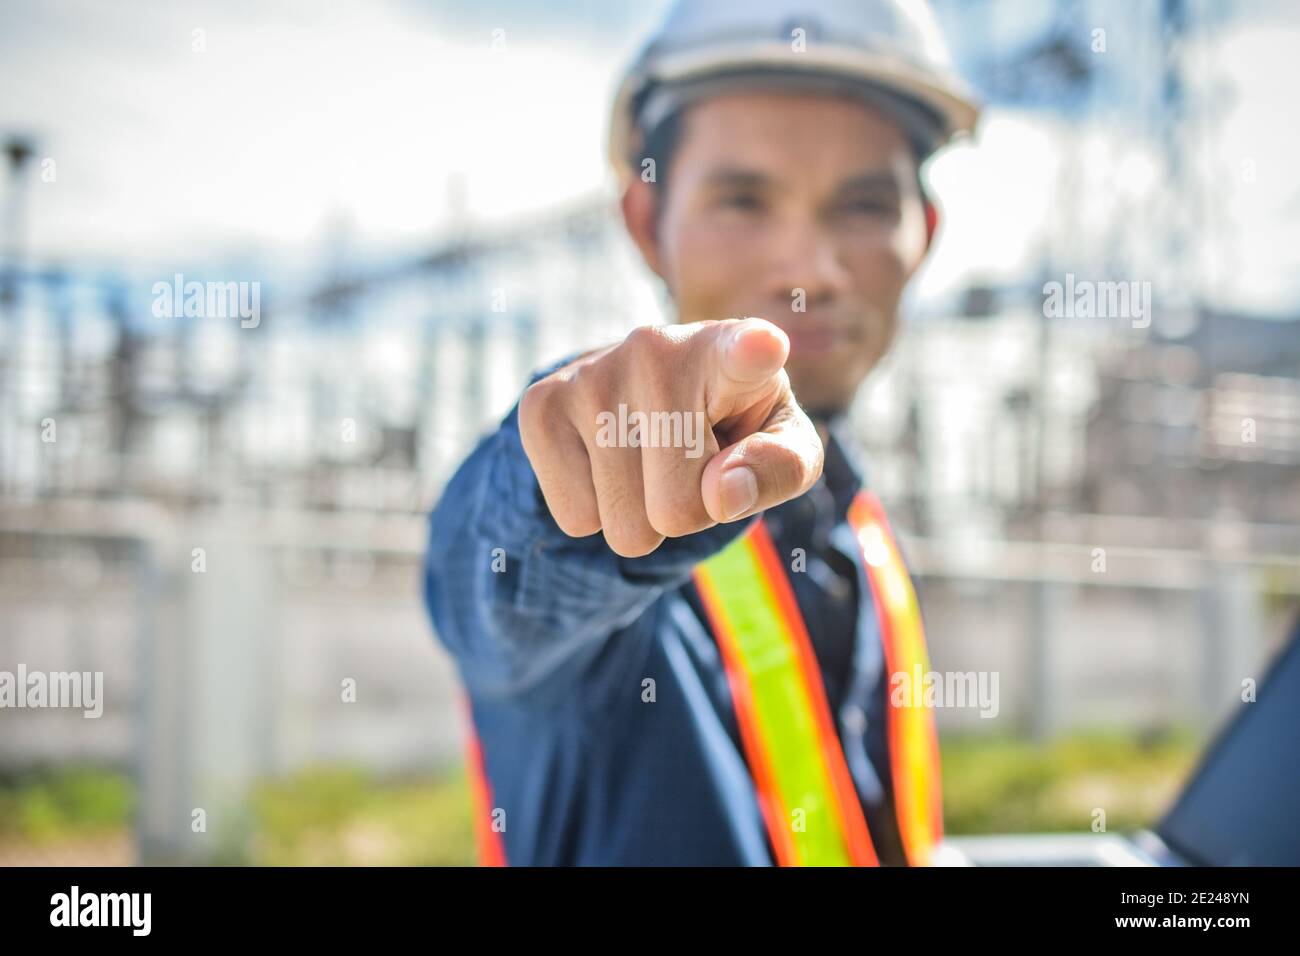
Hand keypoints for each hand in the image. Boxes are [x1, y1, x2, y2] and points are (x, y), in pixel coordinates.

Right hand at [519, 318, 823, 556]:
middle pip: (676, 508)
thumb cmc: (733, 428)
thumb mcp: (783, 451)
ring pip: (624, 523)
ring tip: (649, 459)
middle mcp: (657, 349)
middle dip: (687, 512)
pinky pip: (576, 519)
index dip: (753, 354)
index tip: (763, 346)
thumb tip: (721, 495)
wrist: (648, 398)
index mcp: (732, 353)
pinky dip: (596, 512)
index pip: (744, 355)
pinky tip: (608, 461)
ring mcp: (592, 374)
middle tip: (689, 464)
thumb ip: (778, 470)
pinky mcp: (541, 405)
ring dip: (641, 515)